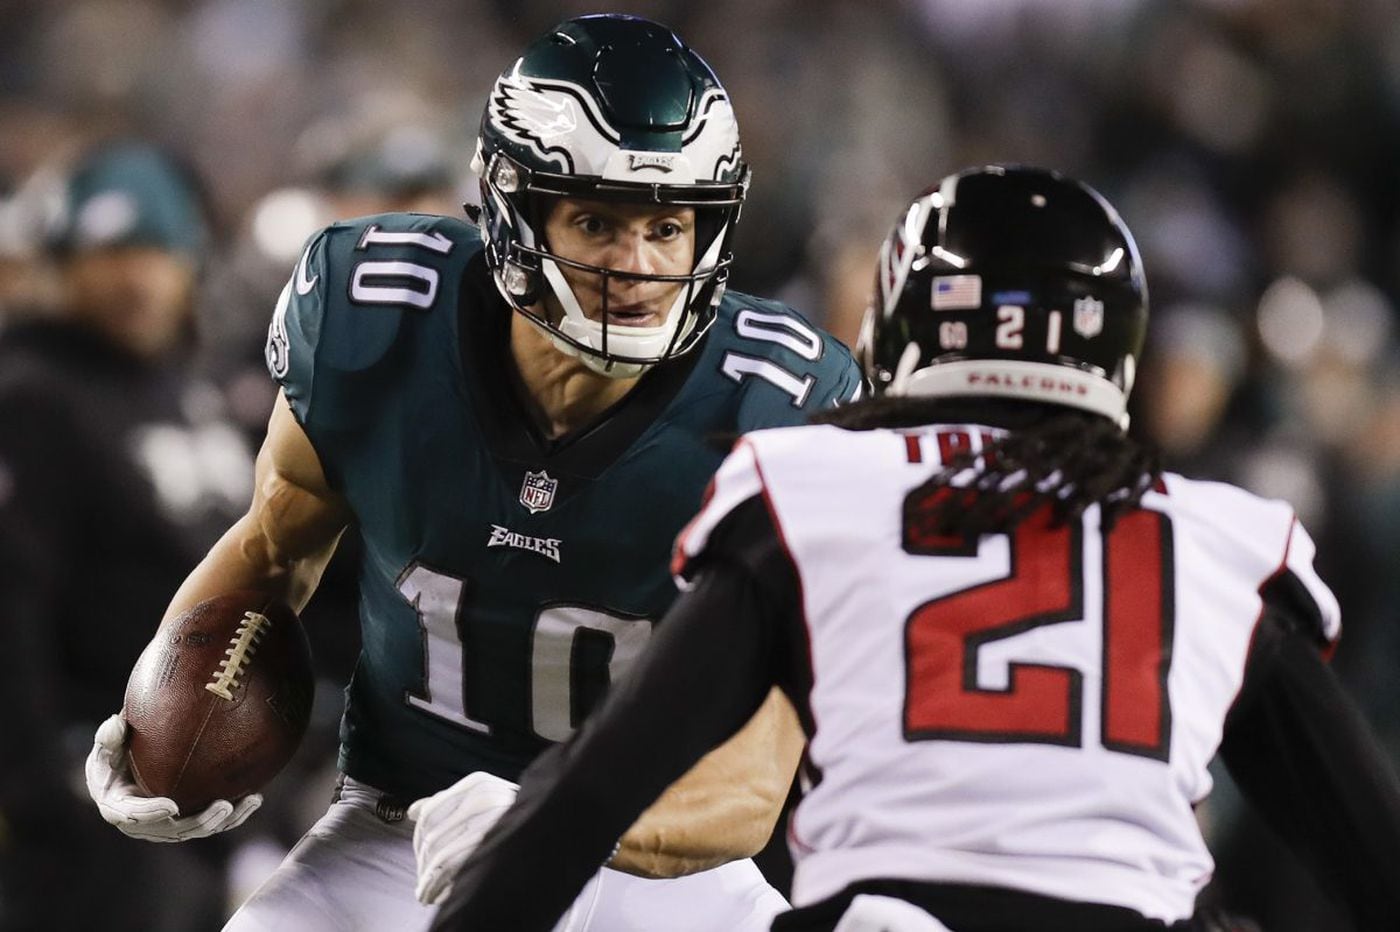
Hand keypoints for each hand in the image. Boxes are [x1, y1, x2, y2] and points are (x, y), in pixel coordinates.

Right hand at [84, 713, 260, 842]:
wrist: (125, 769)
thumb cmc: (114, 755)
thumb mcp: (106, 746)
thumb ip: (109, 737)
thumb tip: (116, 722)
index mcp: (119, 808)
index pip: (132, 815)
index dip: (150, 814)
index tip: (171, 805)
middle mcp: (145, 824)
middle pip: (174, 831)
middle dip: (200, 822)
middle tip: (223, 806)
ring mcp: (168, 825)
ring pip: (199, 829)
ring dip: (226, 820)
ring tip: (249, 801)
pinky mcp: (188, 819)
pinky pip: (212, 821)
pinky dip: (235, 814)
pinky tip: (256, 798)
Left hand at [409, 770, 518, 905]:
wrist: (550, 828)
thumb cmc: (513, 819)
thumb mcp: (482, 801)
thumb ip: (447, 803)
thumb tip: (412, 811)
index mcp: (478, 784)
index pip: (432, 812)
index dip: (419, 838)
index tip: (419, 854)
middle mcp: (484, 799)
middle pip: (432, 835)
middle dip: (422, 862)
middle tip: (421, 881)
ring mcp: (490, 822)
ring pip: (439, 853)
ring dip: (426, 879)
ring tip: (424, 893)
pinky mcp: (491, 845)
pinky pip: (450, 868)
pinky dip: (435, 885)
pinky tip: (434, 895)